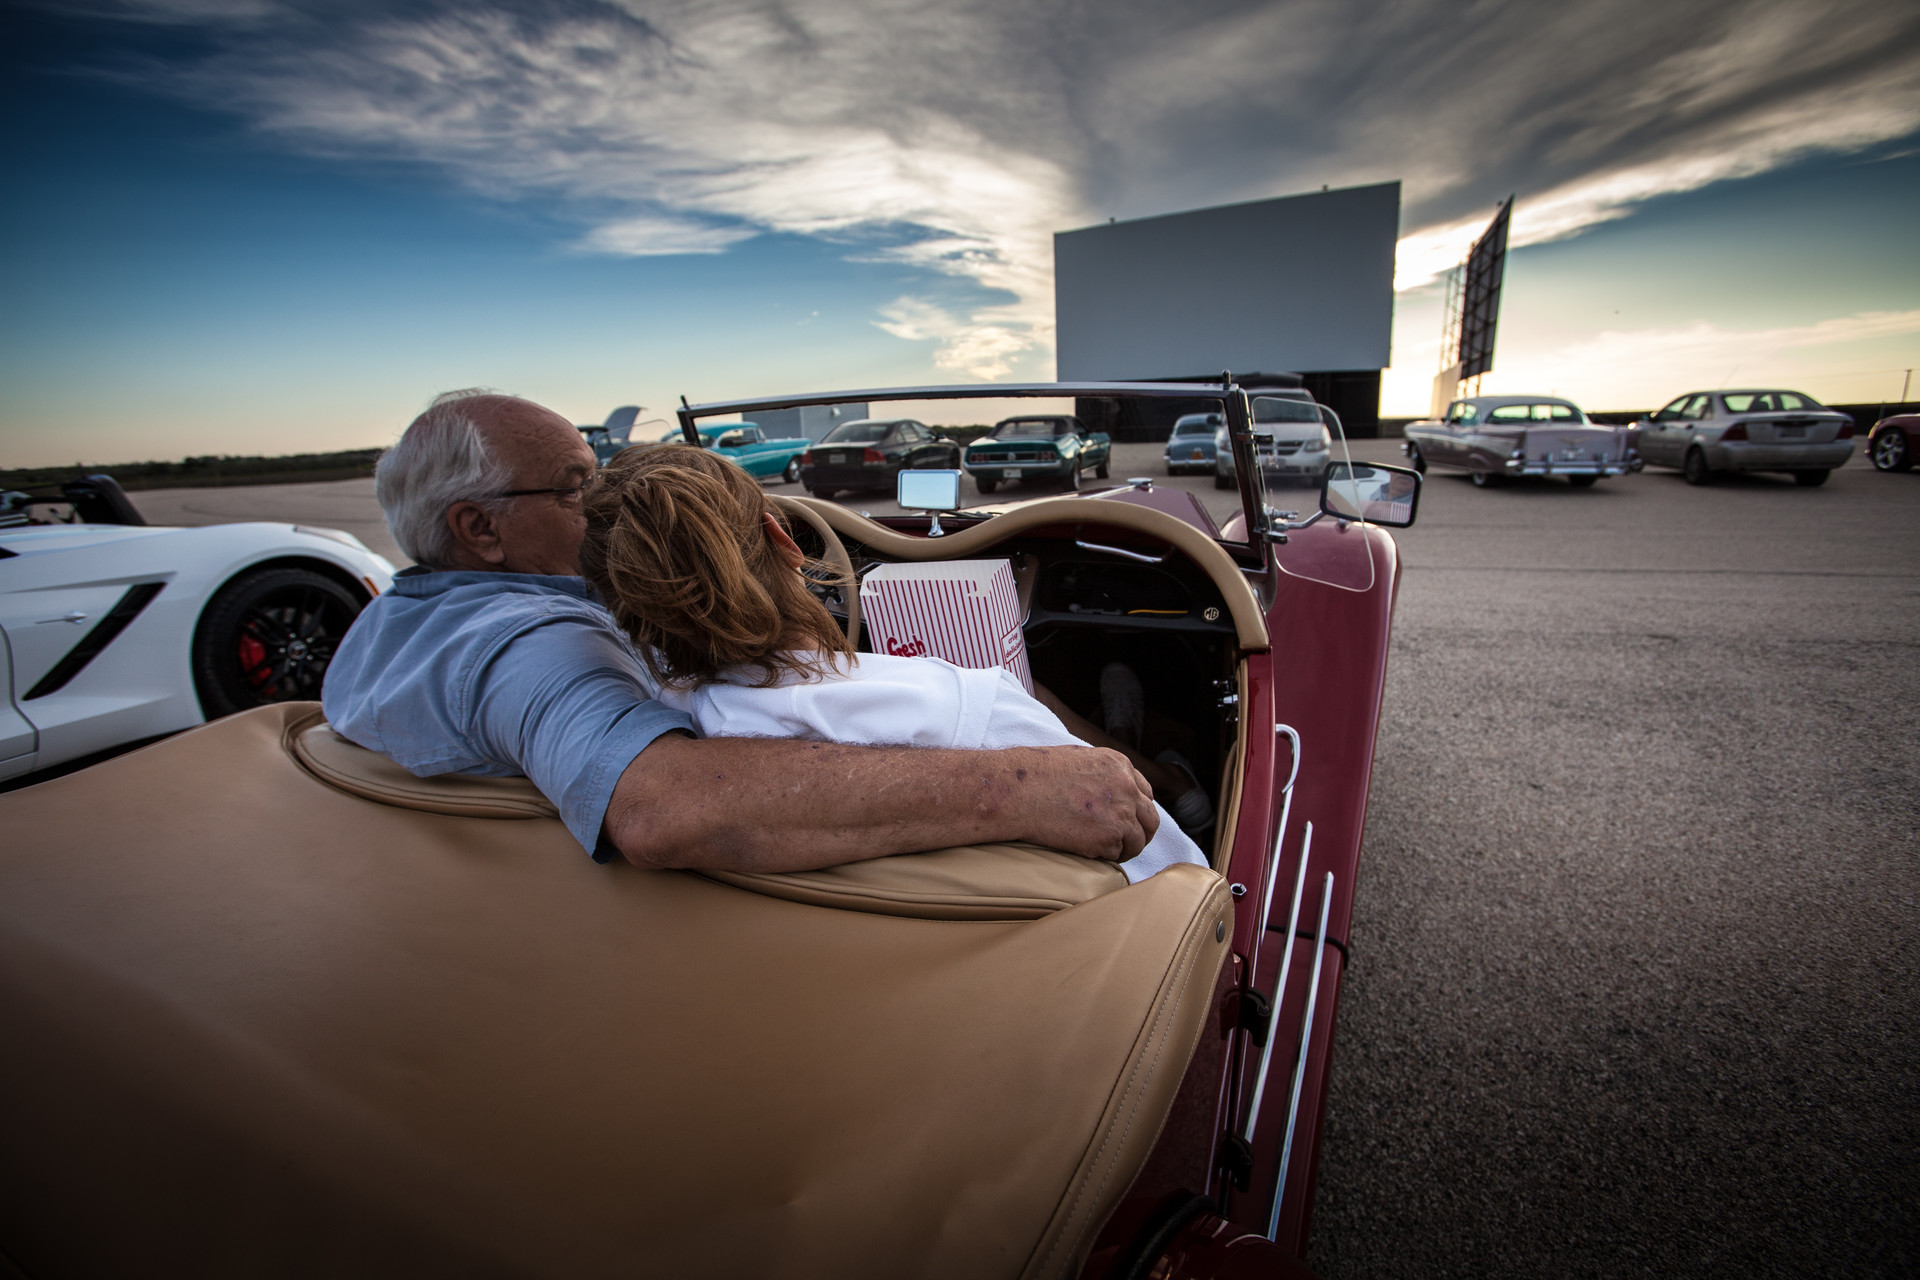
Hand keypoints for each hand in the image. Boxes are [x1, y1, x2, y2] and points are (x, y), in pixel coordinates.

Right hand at [999, 745, 1157, 861]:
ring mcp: (1120, 815)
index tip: (1127, 819)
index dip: (1136, 809)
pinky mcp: (1107, 839)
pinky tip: (1086, 851)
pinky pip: (1116, 855)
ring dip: (1124, 848)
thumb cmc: (1035, 774)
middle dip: (1141, 832)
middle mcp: (1126, 789)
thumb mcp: (1077, 758)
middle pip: (1151, 819)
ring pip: (1138, 841)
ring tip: (1104, 850)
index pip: (1144, 792)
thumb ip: (1101, 773)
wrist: (1017, 791)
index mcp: (1119, 765)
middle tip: (1127, 842)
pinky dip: (1104, 857)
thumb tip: (1107, 790)